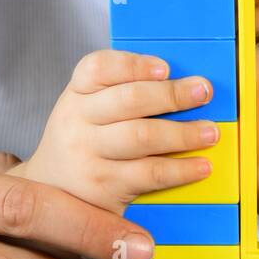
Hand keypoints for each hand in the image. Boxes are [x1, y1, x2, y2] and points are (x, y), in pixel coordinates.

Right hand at [13, 49, 219, 212]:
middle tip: (204, 91)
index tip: (165, 67)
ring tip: (210, 132)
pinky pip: (149, 174)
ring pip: (142, 136)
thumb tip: (183, 82)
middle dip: (172, 95)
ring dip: (183, 133)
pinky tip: (201, 166)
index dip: (134, 64)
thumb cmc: (83, 141)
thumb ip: (121, 92)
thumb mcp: (87, 110)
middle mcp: (76, 121)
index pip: (98, 68)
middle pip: (129, 100)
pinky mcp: (103, 188)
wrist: (48, 193)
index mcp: (76, 94)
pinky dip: (181, 169)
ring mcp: (87, 156)